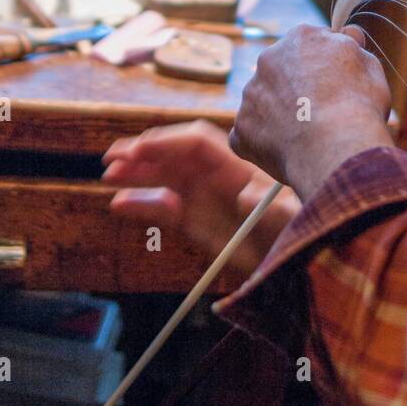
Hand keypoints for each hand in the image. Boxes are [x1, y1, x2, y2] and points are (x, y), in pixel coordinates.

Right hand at [102, 118, 299, 284]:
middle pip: (174, 155)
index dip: (168, 141)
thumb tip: (250, 194)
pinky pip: (164, 207)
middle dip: (144, 152)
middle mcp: (216, 177)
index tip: (141, 149)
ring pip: (163, 177)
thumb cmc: (298, 233)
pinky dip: (141, 204)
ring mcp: (204, 198)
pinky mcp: (196, 222)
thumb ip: (274, 207)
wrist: (296, 264)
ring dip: (136, 174)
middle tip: (113, 157)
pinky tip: (120, 205)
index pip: (197, 143)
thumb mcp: (291, 219)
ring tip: (109, 175)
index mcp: (237, 168)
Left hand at [229, 23, 392, 198]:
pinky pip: (252, 135)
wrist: (335, 146)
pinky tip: (290, 152)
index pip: (311, 46)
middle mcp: (268, 59)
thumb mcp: (369, 64)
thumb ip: (352, 44)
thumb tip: (348, 33)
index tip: (337, 86)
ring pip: (266, 102)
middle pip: (283, 71)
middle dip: (298, 88)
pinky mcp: (241, 128)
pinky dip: (267, 143)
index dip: (326, 67)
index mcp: (301, 37)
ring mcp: (250, 94)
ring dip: (281, 114)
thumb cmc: (357, 104)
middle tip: (322, 112)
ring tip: (307, 135)